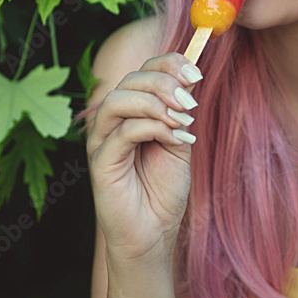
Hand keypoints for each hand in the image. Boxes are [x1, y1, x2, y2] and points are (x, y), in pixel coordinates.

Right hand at [86, 54, 202, 261]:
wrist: (154, 234)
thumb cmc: (163, 191)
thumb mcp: (179, 143)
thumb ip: (180, 114)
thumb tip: (189, 80)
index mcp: (131, 113)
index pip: (143, 72)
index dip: (168, 64)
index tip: (196, 72)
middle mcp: (112, 122)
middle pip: (130, 80)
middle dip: (164, 83)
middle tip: (190, 101)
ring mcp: (102, 141)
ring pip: (118, 100)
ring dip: (155, 103)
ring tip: (182, 120)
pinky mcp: (101, 162)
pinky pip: (122, 131)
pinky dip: (152, 128)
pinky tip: (176, 140)